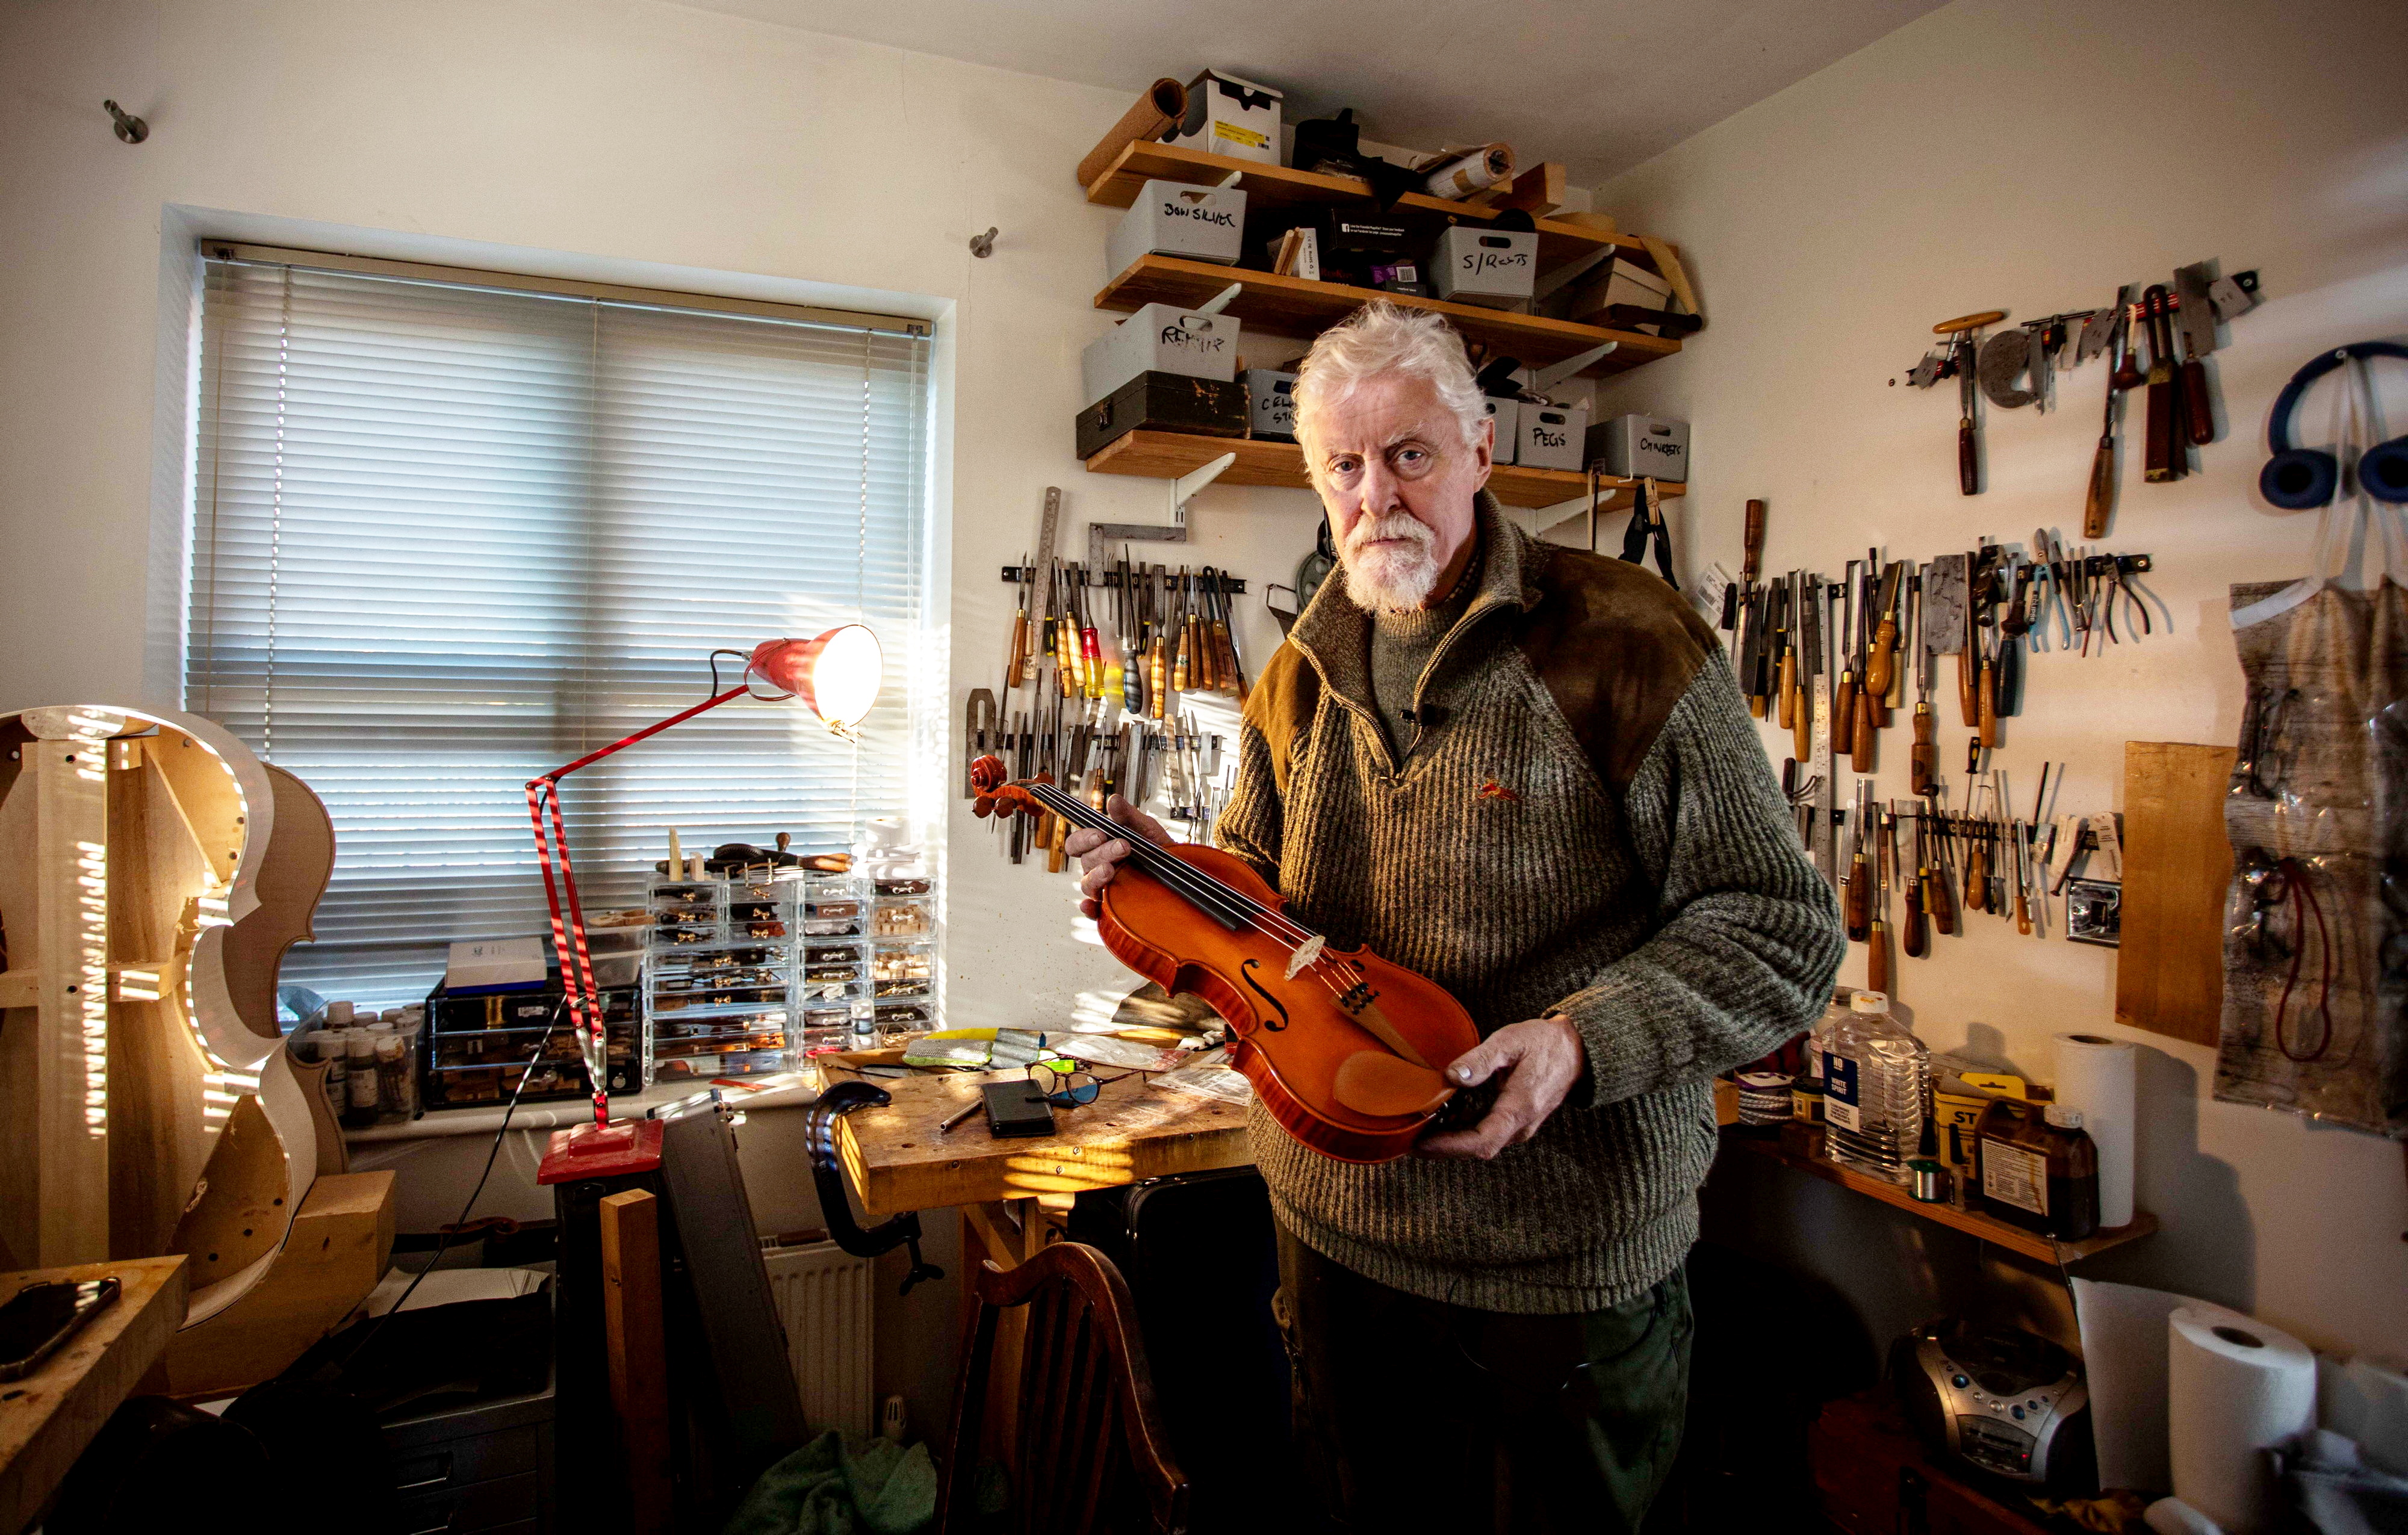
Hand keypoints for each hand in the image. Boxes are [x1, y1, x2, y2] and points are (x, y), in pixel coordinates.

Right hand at [1064, 794, 1172, 919]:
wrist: (1180, 872)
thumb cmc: (1158, 849)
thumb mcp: (1146, 829)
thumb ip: (1128, 816)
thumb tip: (1114, 799)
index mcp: (1100, 847)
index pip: (1077, 844)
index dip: (1083, 838)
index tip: (1100, 834)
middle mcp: (1098, 867)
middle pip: (1086, 861)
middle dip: (1103, 852)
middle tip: (1123, 846)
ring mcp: (1105, 888)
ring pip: (1087, 885)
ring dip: (1096, 876)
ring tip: (1111, 870)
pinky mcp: (1113, 908)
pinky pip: (1095, 912)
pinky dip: (1090, 909)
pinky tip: (1093, 905)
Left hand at [1416, 1016, 1587, 1159]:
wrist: (1576, 1051)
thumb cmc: (1544, 1044)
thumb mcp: (1510, 1042)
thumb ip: (1480, 1060)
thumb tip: (1451, 1076)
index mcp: (1520, 1108)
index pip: (1481, 1141)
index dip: (1448, 1147)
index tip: (1421, 1144)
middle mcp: (1521, 1125)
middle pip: (1476, 1148)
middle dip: (1442, 1146)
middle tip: (1410, 1136)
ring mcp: (1520, 1126)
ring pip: (1480, 1142)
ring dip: (1451, 1138)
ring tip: (1423, 1123)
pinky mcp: (1517, 1122)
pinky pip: (1487, 1133)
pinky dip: (1463, 1129)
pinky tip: (1446, 1114)